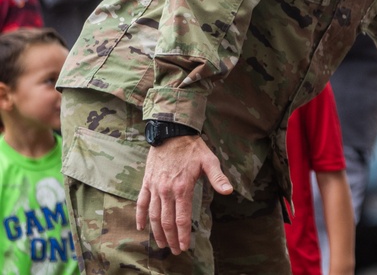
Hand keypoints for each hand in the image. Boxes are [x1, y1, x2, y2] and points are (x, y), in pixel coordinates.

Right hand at [136, 135, 233, 253]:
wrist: (171, 133)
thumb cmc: (192, 148)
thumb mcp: (209, 160)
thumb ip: (217, 177)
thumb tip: (228, 191)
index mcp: (182, 188)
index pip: (181, 218)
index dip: (183, 235)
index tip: (185, 246)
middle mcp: (166, 191)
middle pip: (167, 221)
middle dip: (171, 238)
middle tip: (175, 251)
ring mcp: (154, 187)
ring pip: (154, 215)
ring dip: (157, 232)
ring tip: (161, 244)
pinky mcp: (147, 183)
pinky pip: (141, 203)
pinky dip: (140, 216)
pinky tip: (141, 227)